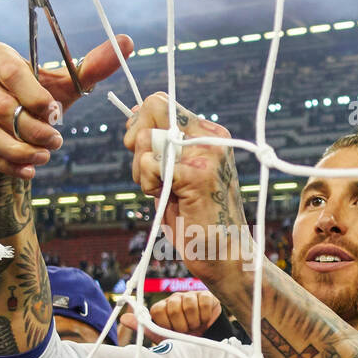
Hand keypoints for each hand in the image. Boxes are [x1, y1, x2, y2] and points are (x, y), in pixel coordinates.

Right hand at [0, 35, 133, 179]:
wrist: (8, 131)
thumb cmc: (37, 103)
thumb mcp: (65, 87)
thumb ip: (92, 66)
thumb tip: (128, 42)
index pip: (12, 70)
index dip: (36, 97)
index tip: (55, 114)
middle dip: (31, 129)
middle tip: (54, 143)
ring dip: (18, 150)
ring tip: (42, 158)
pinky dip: (3, 163)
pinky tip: (26, 170)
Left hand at [119, 290, 221, 343]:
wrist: (207, 343)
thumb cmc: (182, 340)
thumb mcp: (162, 338)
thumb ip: (143, 327)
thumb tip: (122, 318)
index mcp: (162, 308)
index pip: (158, 310)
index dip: (166, 324)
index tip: (172, 331)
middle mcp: (174, 298)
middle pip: (173, 307)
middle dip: (182, 325)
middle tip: (186, 330)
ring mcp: (190, 295)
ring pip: (188, 304)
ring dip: (194, 321)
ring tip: (195, 326)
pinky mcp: (206, 295)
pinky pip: (203, 303)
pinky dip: (205, 316)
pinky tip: (204, 320)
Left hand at [122, 93, 248, 286]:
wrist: (225, 255)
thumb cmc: (196, 219)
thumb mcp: (175, 173)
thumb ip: (160, 145)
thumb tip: (133, 113)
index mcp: (209, 133)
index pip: (159, 102)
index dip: (140, 123)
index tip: (141, 151)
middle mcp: (212, 136)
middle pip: (151, 109)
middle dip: (137, 143)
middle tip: (151, 176)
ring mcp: (207, 153)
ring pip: (147, 138)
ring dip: (142, 171)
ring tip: (165, 192)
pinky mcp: (198, 175)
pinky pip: (150, 164)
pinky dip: (149, 184)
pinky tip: (168, 199)